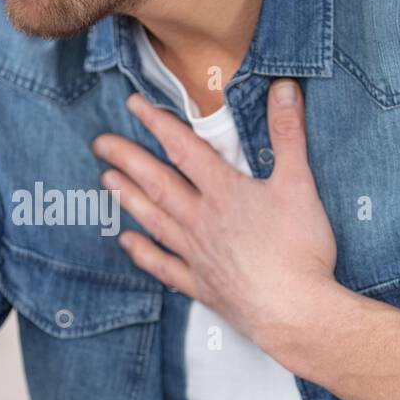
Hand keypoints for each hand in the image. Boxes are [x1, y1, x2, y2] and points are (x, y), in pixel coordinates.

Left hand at [91, 78, 337, 362]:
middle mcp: (202, 221)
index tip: (133, 106)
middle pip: (158, 183)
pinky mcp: (201, 286)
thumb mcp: (299, 183)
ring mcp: (197, 255)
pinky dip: (143, 254)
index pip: (183, 149)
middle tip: (99, 143)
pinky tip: (127, 243)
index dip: (157, 124)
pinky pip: (164, 267)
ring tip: (106, 180)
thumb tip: (284, 87)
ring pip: (154, 220)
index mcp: (224, 193)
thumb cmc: (300, 249)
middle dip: (127, 159)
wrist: (294, 311)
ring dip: (128, 199)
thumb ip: (288, 133)